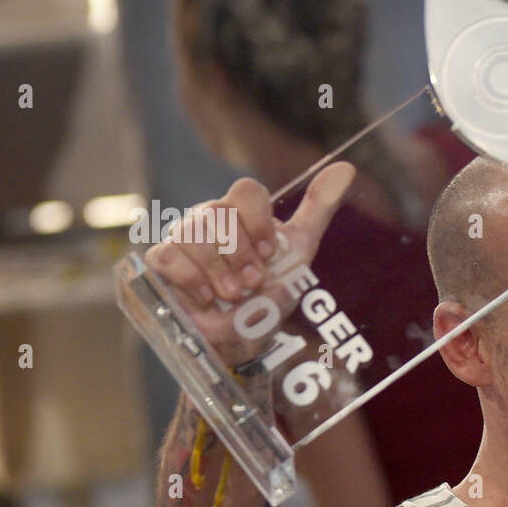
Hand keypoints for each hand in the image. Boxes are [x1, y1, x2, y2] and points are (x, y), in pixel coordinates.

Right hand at [143, 163, 354, 367]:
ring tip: (232, 293)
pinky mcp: (161, 262)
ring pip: (191, 233)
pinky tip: (206, 297)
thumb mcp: (299, 252)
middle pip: (217, 213)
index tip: (269, 254)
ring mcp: (182, 237)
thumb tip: (346, 169)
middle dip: (239, 253)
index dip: (259, 222)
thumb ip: (318, 210)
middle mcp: (210, 218)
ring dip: (218, 270)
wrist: (245, 337)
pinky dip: (191, 279)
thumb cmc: (270, 292)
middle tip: (252, 282)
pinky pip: (167, 256)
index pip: (246, 191)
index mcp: (241, 211)